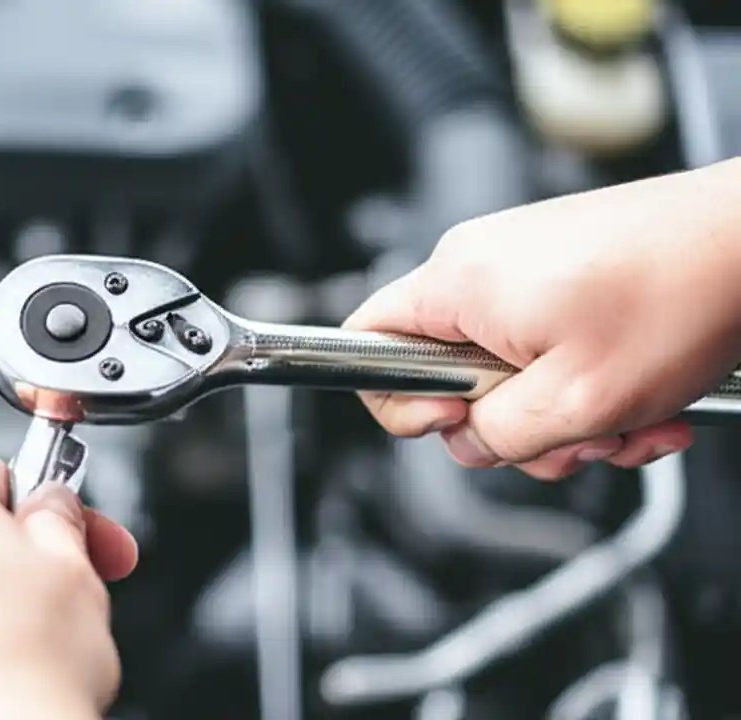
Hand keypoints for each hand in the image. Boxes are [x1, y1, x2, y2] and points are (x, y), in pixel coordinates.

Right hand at [345, 158, 740, 478]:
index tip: (459, 425)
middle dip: (514, 425)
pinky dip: (591, 384)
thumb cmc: (683, 294)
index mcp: (460, 283)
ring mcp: (522, 266)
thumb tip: (475, 442)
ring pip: (509, 371)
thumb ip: (501, 435)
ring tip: (628, 419)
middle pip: (449, 374)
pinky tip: (643, 398)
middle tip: (573, 437)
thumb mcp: (579, 399)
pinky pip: (548, 348)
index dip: (401, 403)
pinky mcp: (561, 272)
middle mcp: (479, 265)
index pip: (367, 343)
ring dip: (566, 414)